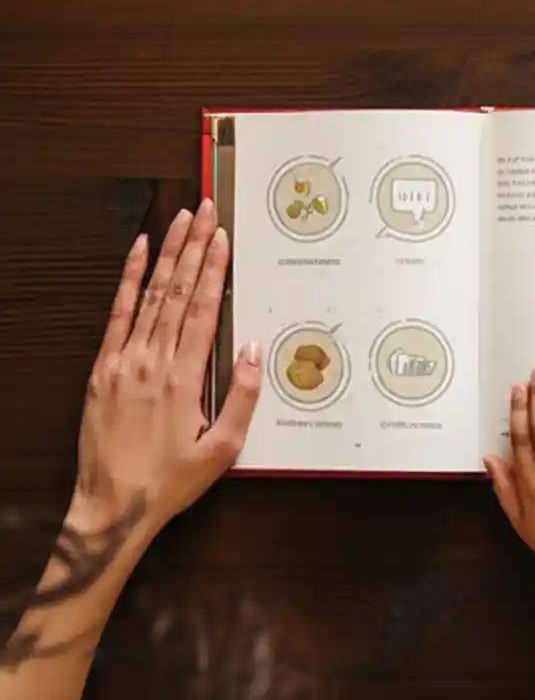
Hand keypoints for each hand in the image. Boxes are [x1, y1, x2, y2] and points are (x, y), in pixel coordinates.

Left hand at [77, 200, 261, 537]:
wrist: (113, 504)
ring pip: (149, 296)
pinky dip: (129, 282)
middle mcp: (152, 362)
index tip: (222, 237)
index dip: (213, 269)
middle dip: (192, 247)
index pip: (202, 310)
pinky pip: (117, 315)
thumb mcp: (224, 448)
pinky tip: (138, 254)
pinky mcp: (102, 370)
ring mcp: (123, 362)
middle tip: (204, 212)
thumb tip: (252, 349)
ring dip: (166, 255)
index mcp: (185, 379)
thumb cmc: (172, 481)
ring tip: (179, 221)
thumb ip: (242, 396)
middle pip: (176, 291)